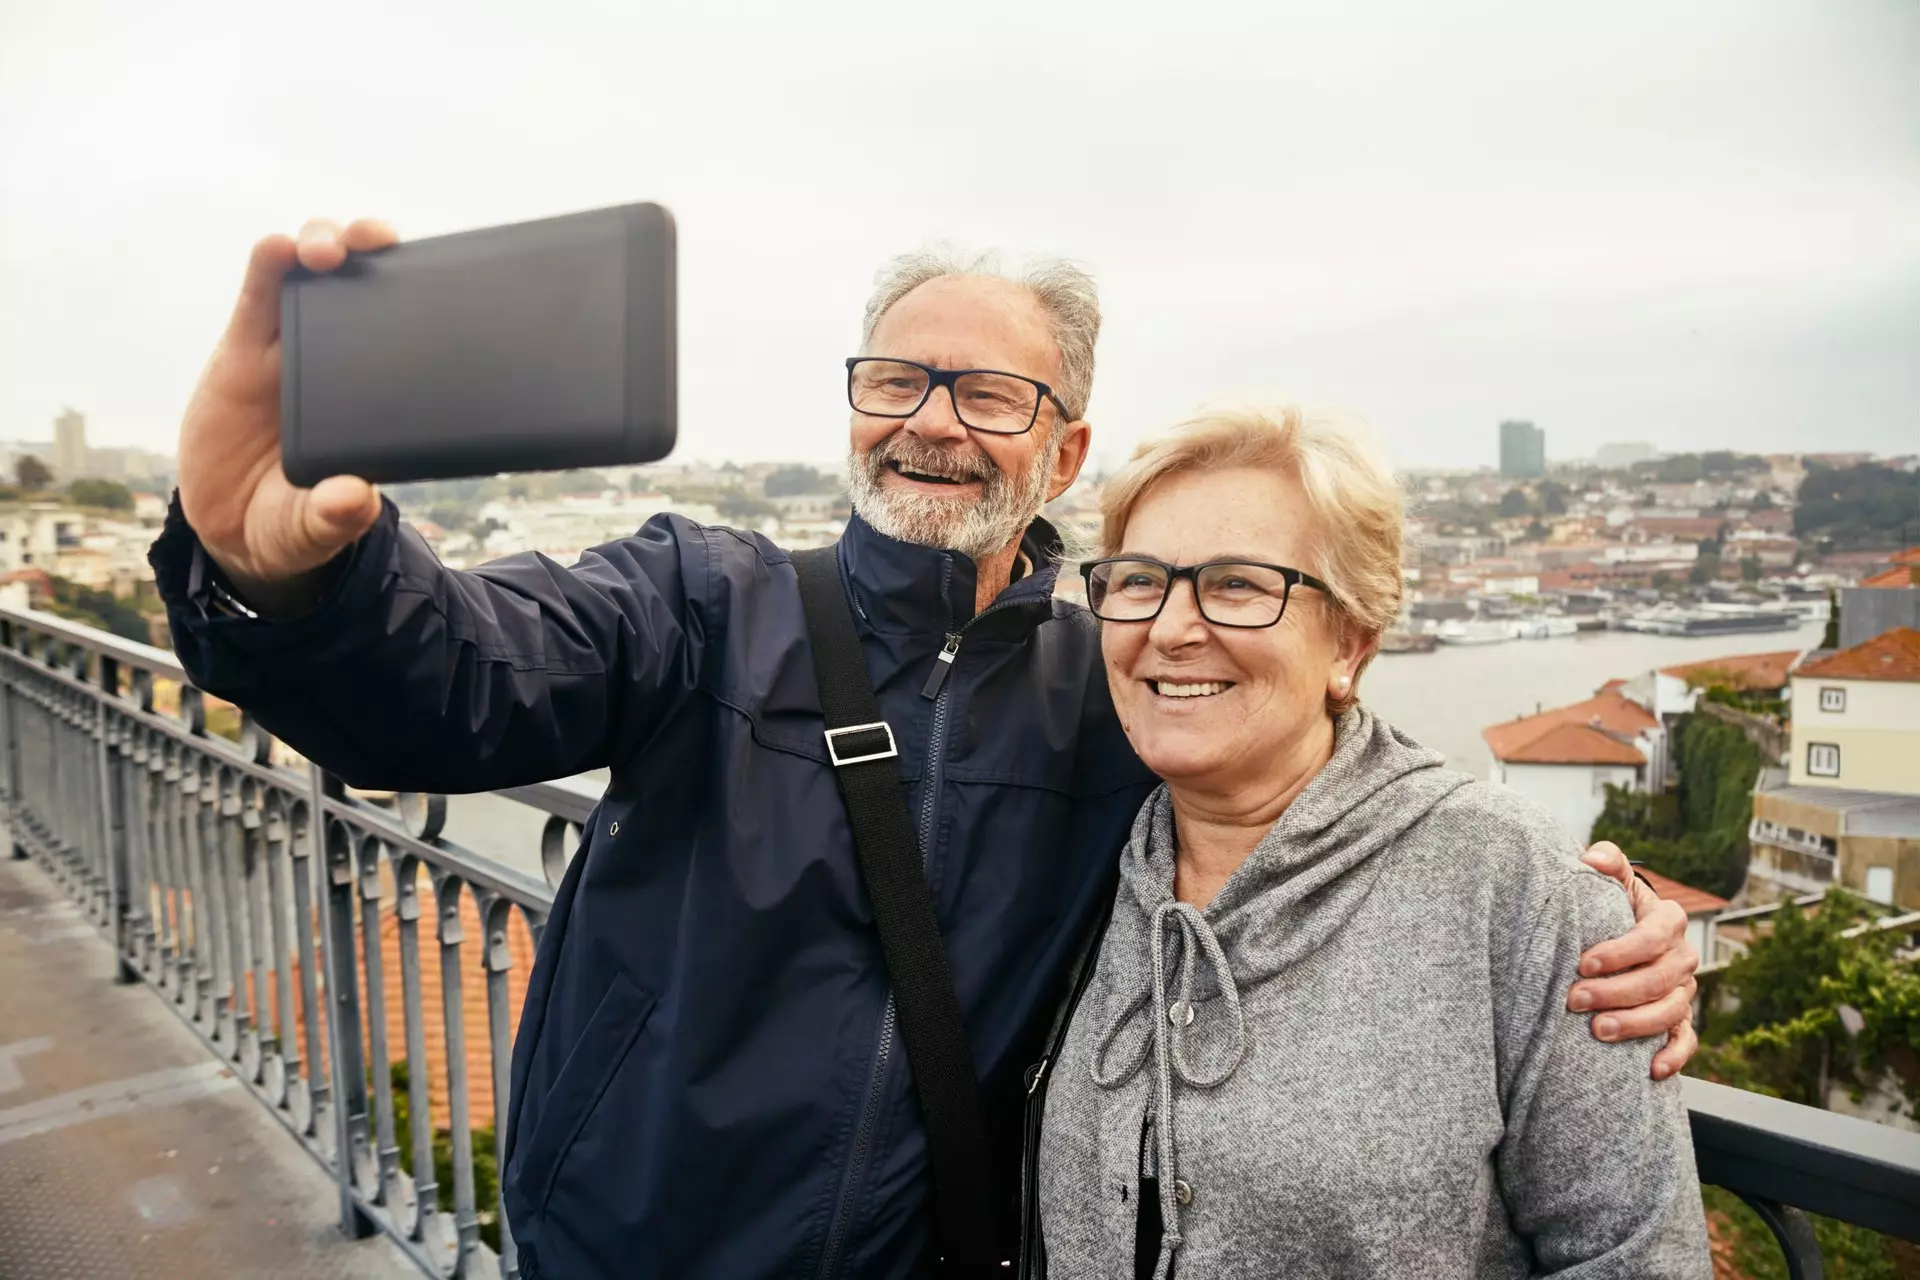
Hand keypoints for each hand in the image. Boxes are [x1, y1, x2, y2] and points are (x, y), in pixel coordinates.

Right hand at [177, 218, 397, 614]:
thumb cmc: (292, 523)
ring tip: (326, 250)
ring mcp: (288, 351)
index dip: (423, 293)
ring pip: (308, 277)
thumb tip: (354, 499)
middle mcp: (338, 363)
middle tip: (381, 243)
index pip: (405, 331)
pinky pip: (256, 297)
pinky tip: (276, 249)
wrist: (231, 528)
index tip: (445, 272)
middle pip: (360, 284)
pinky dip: (268, 266)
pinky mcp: (242, 351)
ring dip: (321, 245)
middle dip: (372, 249)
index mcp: (374, 398)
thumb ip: (332, 518)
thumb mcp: (312, 530)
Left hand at [1571, 841, 1699, 1079]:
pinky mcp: (1680, 1018)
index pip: (1652, 937)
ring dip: (1636, 1024)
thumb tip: (1593, 861)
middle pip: (1658, 979)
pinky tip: (1651, 1070)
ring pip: (1671, 1012)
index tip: (1583, 963)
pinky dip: (1673, 1056)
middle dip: (1616, 992)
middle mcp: (1682, 957)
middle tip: (1575, 1000)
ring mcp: (1683, 990)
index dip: (1621, 952)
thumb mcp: (1610, 878)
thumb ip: (1605, 861)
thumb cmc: (1609, 903)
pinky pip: (1686, 1040)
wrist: (1620, 930)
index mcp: (1669, 920)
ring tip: (1598, 1031)